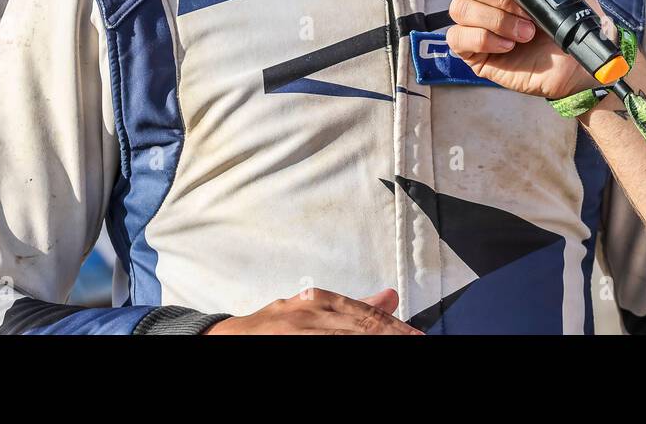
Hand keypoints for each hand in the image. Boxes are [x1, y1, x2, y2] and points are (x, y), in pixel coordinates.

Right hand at [203, 288, 421, 334]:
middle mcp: (310, 315)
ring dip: (372, 340)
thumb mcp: (312, 309)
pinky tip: (363, 350)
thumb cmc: (273, 327)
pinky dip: (343, 345)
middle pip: (359, 327)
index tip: (416, 336)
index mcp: (318, 302)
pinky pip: (324, 344)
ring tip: (401, 343)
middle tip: (416, 341)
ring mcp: (300, 331)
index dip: (393, 326)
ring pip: (343, 338)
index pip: (364, 314)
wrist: (229, 338)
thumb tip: (391, 296)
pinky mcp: (292, 340)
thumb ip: (352, 306)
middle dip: (390, 335)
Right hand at [443, 0, 600, 100]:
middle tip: (524, 6)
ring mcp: (475, 23)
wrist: (582, 56)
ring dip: (498, 19)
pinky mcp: (474, 51)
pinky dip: (485, 39)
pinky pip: (458, 38)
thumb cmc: (571, 8)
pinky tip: (509, 45)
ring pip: (460, 9)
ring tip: (527, 30)